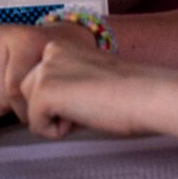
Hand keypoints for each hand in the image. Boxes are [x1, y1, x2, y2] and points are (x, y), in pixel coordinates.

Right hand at [0, 20, 95, 116]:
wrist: (49, 41)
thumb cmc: (54, 59)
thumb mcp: (61, 72)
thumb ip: (50, 91)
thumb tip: (41, 118)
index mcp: (23, 38)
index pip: (14, 89)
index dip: (25, 109)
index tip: (36, 110)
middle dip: (12, 107)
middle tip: (24, 104)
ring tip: (11, 99)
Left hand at [18, 37, 162, 138]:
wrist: (147, 95)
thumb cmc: (130, 92)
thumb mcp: (88, 77)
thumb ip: (65, 83)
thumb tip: (49, 104)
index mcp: (60, 46)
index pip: (41, 83)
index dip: (65, 100)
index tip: (92, 95)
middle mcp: (48, 53)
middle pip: (30, 95)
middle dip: (54, 109)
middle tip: (90, 106)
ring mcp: (44, 71)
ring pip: (30, 110)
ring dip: (55, 120)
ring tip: (87, 110)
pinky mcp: (44, 92)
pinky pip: (37, 126)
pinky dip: (59, 132)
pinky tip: (85, 116)